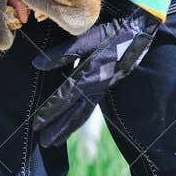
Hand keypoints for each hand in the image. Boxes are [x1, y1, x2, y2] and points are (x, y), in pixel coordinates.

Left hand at [30, 4, 161, 146]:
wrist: (139, 32)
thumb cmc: (112, 32)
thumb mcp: (87, 38)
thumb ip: (62, 53)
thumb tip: (36, 64)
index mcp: (90, 74)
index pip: (65, 97)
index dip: (50, 111)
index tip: (36, 124)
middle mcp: (96, 85)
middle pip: (75, 112)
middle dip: (59, 128)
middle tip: (45, 143)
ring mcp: (103, 87)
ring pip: (84, 112)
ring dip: (69, 127)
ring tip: (55, 140)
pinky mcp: (107, 85)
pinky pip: (91, 106)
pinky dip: (80, 117)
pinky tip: (74, 121)